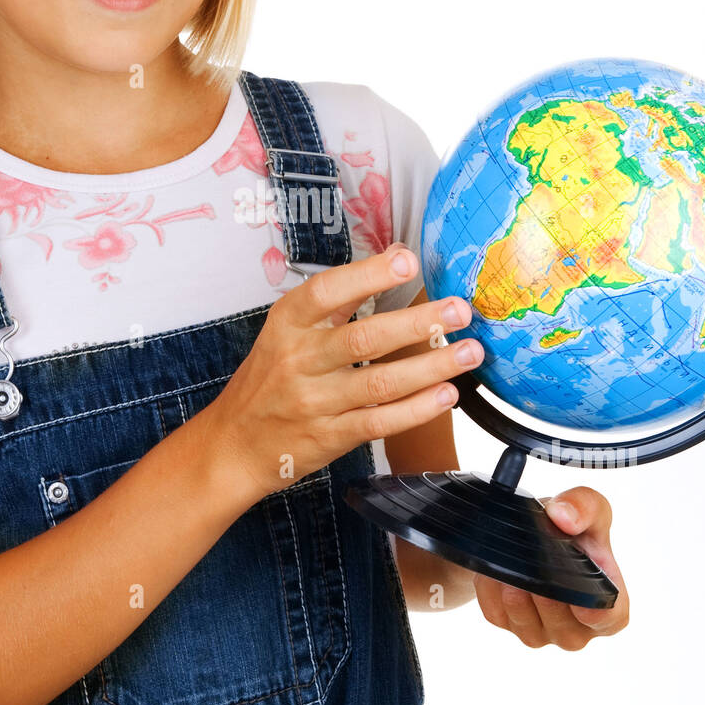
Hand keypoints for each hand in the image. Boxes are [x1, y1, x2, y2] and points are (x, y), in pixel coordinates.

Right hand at [209, 242, 482, 502]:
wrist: (233, 444)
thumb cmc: (269, 380)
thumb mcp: (286, 332)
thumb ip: (336, 302)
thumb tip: (395, 259)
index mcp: (288, 324)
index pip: (328, 292)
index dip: (368, 275)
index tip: (408, 261)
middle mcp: (299, 360)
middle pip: (364, 338)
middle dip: (418, 323)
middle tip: (460, 310)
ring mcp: (315, 401)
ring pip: (381, 382)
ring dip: (432, 366)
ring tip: (470, 352)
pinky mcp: (330, 437)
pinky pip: (381, 421)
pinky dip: (417, 409)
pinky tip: (446, 395)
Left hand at [472, 485, 628, 648]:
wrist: (537, 531)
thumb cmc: (574, 530)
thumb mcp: (591, 507)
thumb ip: (585, 506)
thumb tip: (563, 517)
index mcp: (608, 606)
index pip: (607, 619)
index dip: (593, 612)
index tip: (576, 593)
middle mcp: (578, 628)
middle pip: (562, 626)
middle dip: (545, 594)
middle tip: (532, 562)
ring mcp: (543, 632)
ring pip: (527, 625)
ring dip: (516, 592)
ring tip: (512, 563)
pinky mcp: (509, 624)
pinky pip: (497, 614)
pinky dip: (491, 591)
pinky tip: (496, 569)